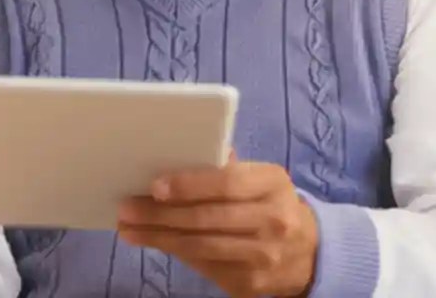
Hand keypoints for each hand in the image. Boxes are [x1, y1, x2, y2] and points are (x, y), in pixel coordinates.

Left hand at [117, 159, 318, 297]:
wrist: (309, 253)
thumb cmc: (271, 204)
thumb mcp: (260, 178)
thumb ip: (227, 168)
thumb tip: (180, 152)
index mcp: (273, 184)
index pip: (227, 183)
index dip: (188, 185)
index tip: (154, 186)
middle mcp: (274, 221)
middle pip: (207, 219)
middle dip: (160, 215)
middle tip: (126, 209)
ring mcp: (263, 257)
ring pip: (201, 247)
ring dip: (159, 238)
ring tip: (129, 230)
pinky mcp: (250, 284)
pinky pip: (204, 267)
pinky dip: (175, 253)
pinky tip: (154, 243)